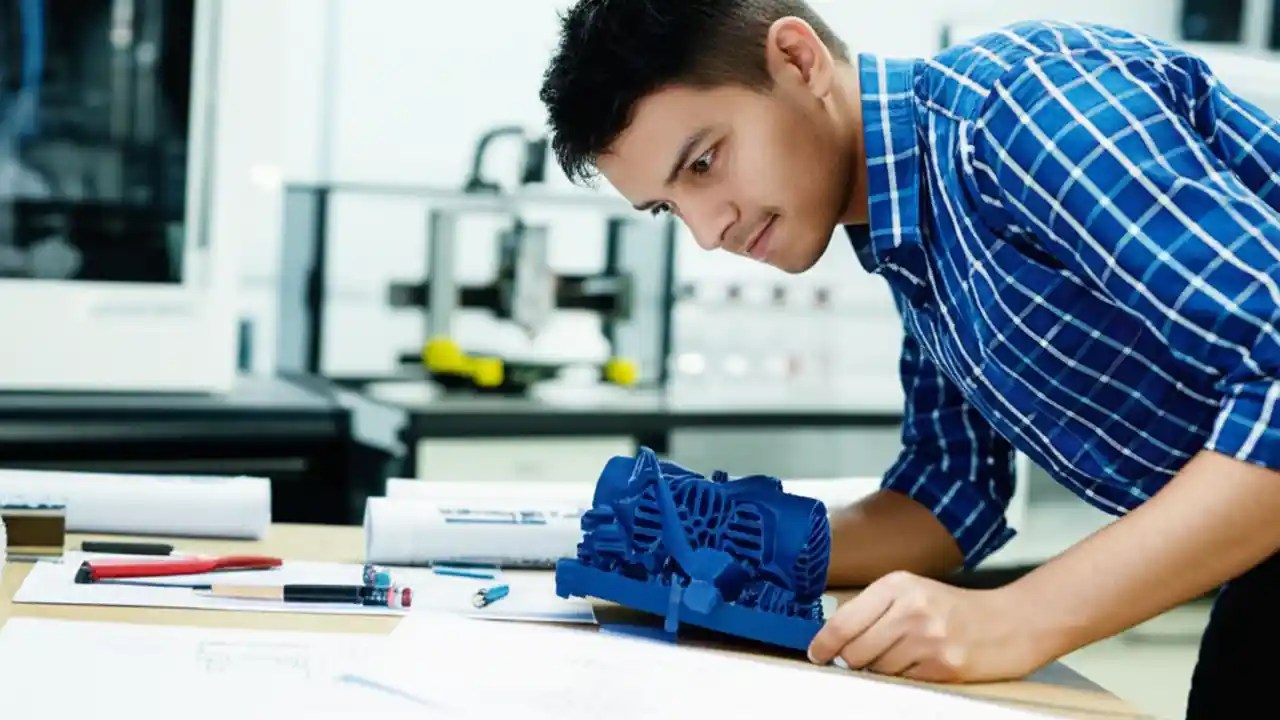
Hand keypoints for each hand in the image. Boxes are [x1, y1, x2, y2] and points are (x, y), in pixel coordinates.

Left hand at [807, 570, 1048, 682]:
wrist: (1011, 622)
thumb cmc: (955, 609)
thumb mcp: (913, 592)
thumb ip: (874, 609)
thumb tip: (834, 639)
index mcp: (897, 585)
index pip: (844, 621)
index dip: (824, 644)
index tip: (817, 654)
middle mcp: (910, 609)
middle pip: (856, 650)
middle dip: (850, 661)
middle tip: (856, 661)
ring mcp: (927, 638)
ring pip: (877, 669)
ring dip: (879, 671)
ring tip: (903, 657)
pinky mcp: (942, 666)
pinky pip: (903, 681)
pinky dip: (903, 678)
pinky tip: (920, 665)